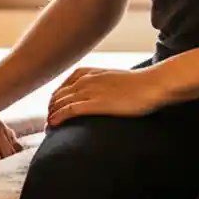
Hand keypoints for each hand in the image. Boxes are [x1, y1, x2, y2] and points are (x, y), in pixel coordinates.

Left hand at [47, 67, 167, 126]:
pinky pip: (69, 110)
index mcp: (89, 72)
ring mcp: (89, 90)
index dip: (55, 99)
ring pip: (60, 102)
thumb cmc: (138, 84)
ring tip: (48, 127)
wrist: (151, 85)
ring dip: (51, 115)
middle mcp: (85, 80)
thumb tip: (100, 95)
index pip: (63, 86)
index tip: (54, 109)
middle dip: (50, 108)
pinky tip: (53, 125)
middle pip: (58, 94)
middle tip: (48, 122)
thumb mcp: (114, 79)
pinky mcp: (95, 103)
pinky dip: (58, 117)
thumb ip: (102, 84)